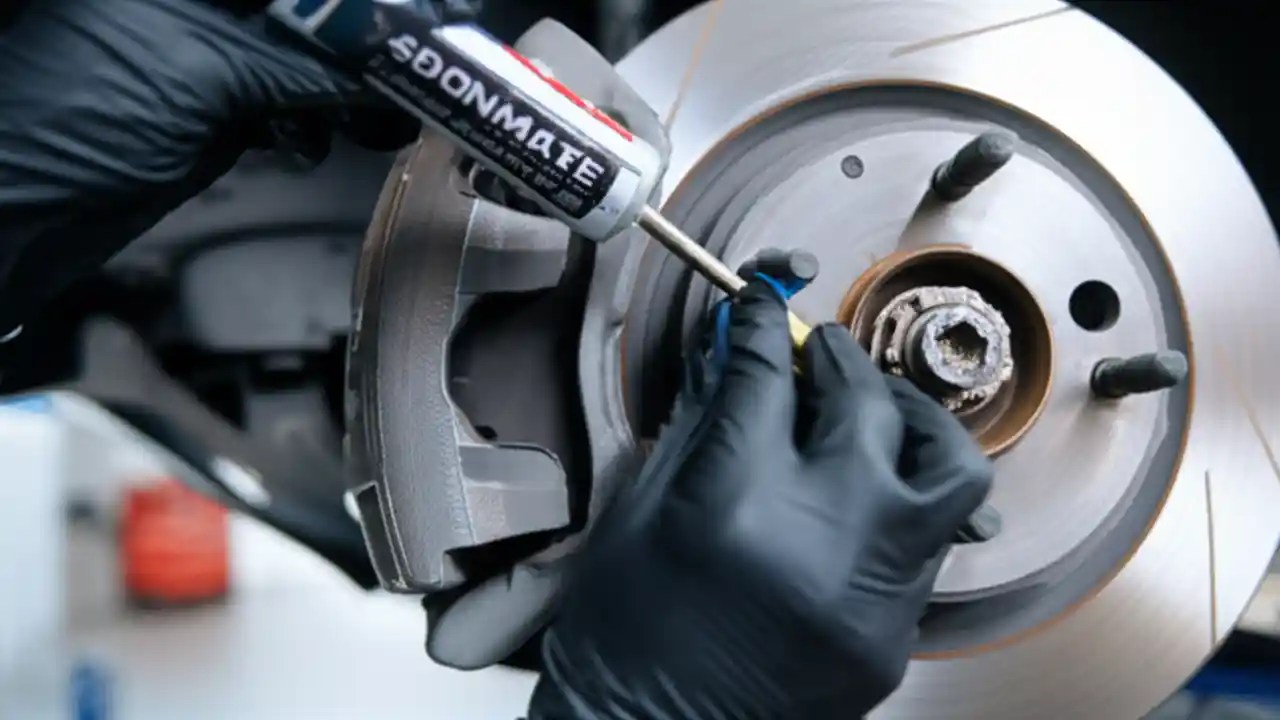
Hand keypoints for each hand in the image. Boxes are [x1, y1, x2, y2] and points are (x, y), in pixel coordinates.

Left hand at [0, 0, 470, 329]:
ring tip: (378, 114)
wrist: (25, 212)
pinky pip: (293, 96)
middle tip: (417, 72)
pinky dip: (318, 117)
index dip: (370, 1)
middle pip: (316, 12)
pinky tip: (320, 135)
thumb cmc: (75, 125)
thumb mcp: (212, 76)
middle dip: (370, 40)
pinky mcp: (219, 101)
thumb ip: (309, 64)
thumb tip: (397, 69)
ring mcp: (208, 51)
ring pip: (312, 54)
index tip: (425, 21)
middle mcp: (203, 3)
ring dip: (352, 86)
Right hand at [528, 279, 993, 718]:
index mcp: (733, 504)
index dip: (761, 327)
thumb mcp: (641, 513)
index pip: (766, 376)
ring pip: (949, 469)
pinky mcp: (894, 634)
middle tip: (815, 351)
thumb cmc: (622, 637)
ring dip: (913, 422)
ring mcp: (871, 593)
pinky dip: (902, 501)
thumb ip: (703, 425)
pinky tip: (865, 493)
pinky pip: (928, 542)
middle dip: (837, 358)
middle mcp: (819, 540)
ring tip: (878, 412)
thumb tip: (740, 359)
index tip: (761, 309)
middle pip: (865, 403)